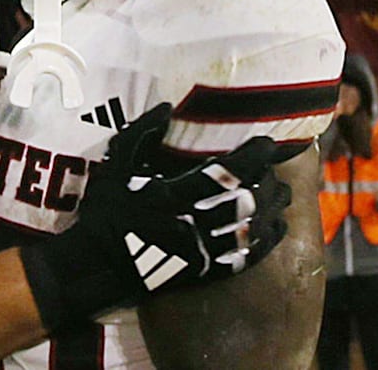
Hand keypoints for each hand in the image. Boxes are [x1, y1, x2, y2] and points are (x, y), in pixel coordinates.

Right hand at [20, 105, 289, 330]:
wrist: (96, 265)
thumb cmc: (105, 213)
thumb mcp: (115, 167)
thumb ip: (140, 135)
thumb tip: (166, 107)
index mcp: (171, 196)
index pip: (223, 175)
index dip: (251, 158)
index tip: (266, 144)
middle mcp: (190, 224)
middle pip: (245, 203)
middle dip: (266, 183)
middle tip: (273, 169)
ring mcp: (199, 251)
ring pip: (249, 230)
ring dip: (271, 210)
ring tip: (280, 194)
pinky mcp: (203, 271)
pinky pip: (244, 258)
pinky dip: (266, 243)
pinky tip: (277, 228)